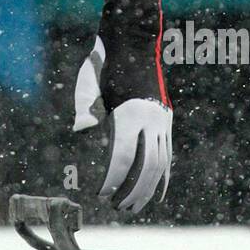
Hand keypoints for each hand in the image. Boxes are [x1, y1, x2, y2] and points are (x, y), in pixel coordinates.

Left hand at [73, 36, 171, 213]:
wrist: (135, 42)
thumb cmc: (105, 63)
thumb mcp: (89, 81)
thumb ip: (85, 106)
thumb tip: (81, 131)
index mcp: (129, 112)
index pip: (122, 156)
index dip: (112, 179)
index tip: (101, 193)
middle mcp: (151, 118)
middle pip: (146, 167)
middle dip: (132, 190)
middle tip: (117, 207)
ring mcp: (162, 120)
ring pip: (161, 164)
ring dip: (148, 189)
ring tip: (134, 206)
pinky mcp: (166, 120)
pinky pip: (168, 155)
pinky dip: (163, 176)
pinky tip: (157, 193)